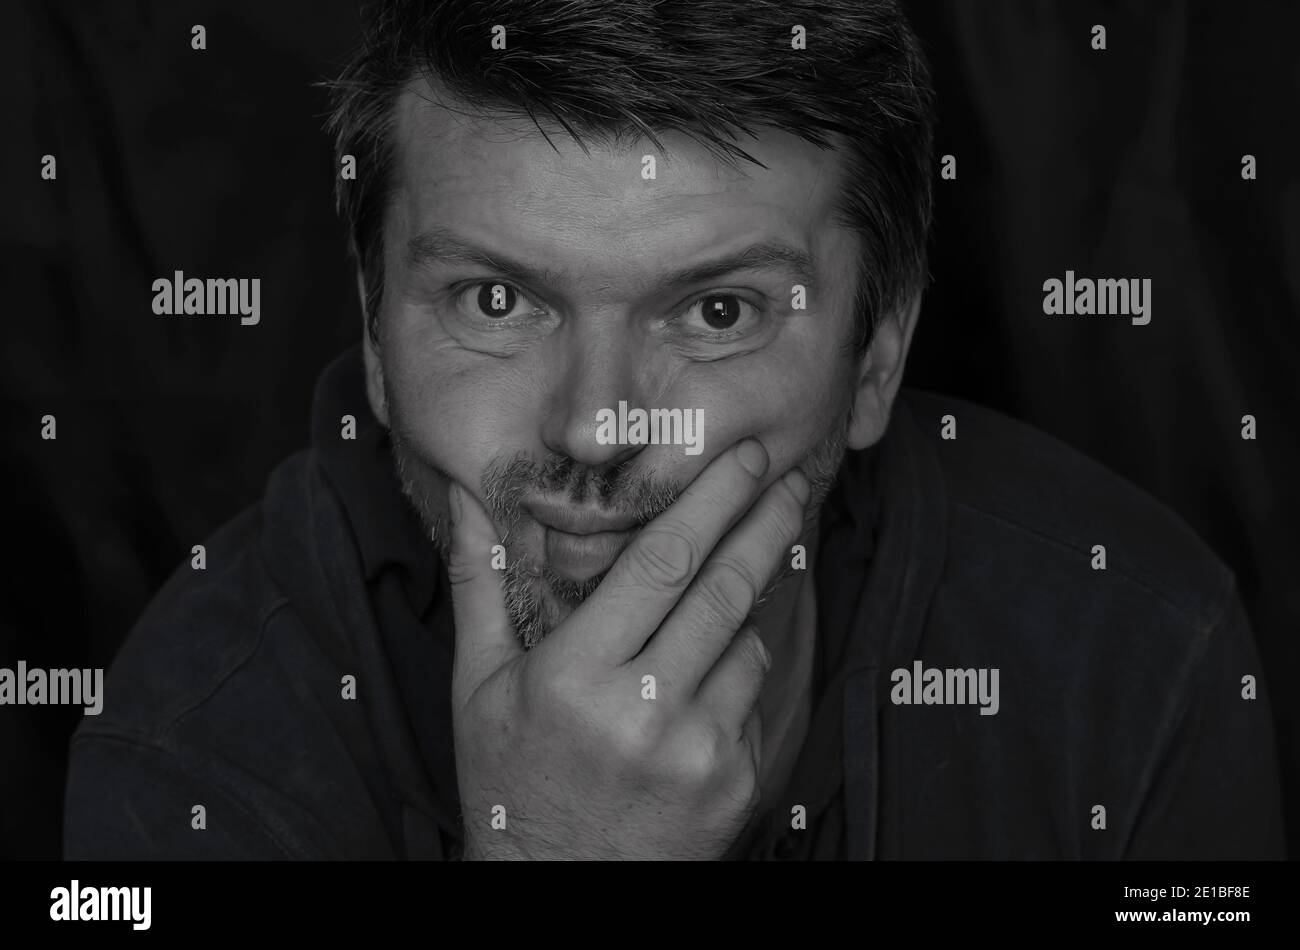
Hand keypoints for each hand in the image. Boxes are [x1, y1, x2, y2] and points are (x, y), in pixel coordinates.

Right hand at [447, 439, 809, 859]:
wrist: (559, 894)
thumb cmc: (511, 783)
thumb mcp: (477, 687)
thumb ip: (479, 584)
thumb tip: (465, 498)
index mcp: (575, 675)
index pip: (661, 562)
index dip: (711, 500)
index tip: (743, 458)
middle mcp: (643, 710)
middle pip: (724, 590)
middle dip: (764, 523)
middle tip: (789, 478)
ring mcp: (698, 750)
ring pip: (748, 642)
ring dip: (749, 602)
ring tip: (738, 576)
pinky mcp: (734, 782)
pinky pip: (753, 697)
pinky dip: (739, 668)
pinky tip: (709, 669)